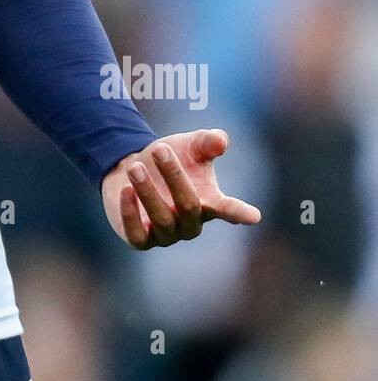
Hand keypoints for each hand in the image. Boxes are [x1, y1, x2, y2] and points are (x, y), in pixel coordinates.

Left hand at [101, 129, 261, 250]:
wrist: (131, 167)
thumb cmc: (170, 158)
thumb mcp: (190, 145)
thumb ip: (207, 142)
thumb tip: (221, 140)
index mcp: (209, 203)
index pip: (228, 209)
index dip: (240, 213)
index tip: (254, 216)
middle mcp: (190, 223)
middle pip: (188, 205)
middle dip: (174, 176)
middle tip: (159, 149)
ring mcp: (166, 235)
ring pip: (162, 220)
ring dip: (148, 191)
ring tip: (135, 166)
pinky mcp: (140, 240)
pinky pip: (138, 235)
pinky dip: (131, 214)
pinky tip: (125, 190)